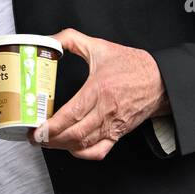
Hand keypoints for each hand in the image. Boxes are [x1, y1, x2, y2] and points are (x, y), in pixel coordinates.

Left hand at [32, 28, 168, 159]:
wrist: (160, 80)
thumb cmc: (131, 65)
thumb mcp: (99, 46)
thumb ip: (71, 39)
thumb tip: (49, 40)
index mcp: (99, 88)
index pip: (72, 114)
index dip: (51, 126)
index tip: (36, 128)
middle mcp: (106, 110)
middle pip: (74, 134)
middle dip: (50, 140)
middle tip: (34, 137)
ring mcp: (112, 124)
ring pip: (84, 145)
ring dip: (62, 147)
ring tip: (46, 142)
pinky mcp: (118, 133)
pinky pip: (99, 151)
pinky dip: (82, 154)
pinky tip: (70, 147)